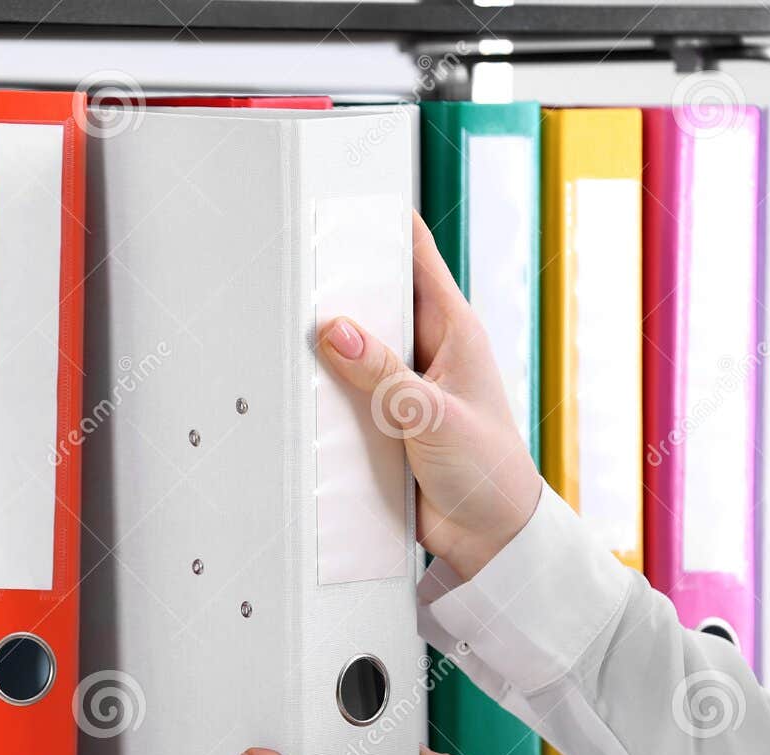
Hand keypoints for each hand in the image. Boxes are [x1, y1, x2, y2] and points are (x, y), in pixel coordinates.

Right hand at [318, 214, 543, 582]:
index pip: (415, 255)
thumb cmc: (489, 471)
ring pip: (351, 346)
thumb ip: (384, 375)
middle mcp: (425, 350)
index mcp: (452, 330)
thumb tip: (335, 330)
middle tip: (291, 267)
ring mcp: (401, 384)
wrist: (491, 538)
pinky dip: (320, 389)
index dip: (381, 223)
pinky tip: (292, 386)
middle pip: (372, 298)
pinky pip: (343, 393)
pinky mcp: (381, 421)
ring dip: (323, 343)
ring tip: (279, 323)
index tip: (341, 203)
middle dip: (336, 283)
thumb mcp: (433, 416)